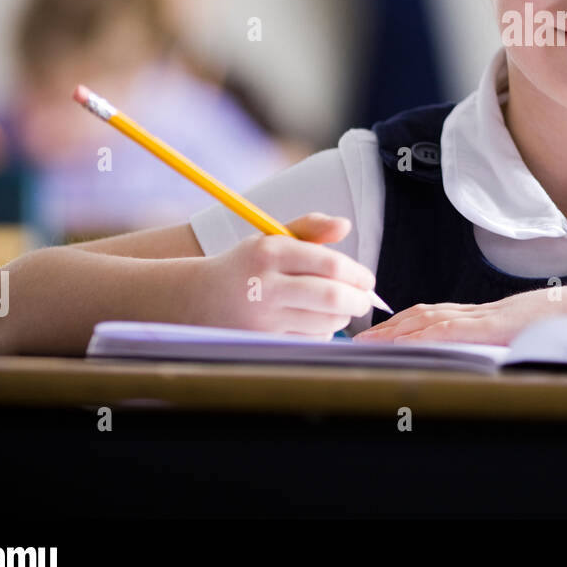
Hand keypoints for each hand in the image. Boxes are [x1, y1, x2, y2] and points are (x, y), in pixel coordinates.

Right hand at [190, 212, 373, 338]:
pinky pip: (308, 341)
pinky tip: (314, 323)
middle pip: (332, 297)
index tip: (367, 281)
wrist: (199, 298)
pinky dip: (321, 333)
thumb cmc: (249, 264)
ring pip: (324, 322)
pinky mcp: (260, 341)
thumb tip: (346, 225)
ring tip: (339, 310)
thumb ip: (311, 227)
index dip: (358, 274)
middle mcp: (265, 284)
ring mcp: (261, 316)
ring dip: (341, 318)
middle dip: (358, 301)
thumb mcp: (273, 237)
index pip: (330, 264)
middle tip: (364, 301)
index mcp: (271, 251)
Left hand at [352, 284, 566, 345]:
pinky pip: (451, 328)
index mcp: (488, 315)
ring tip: (370, 341)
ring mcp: (486, 315)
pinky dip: (423, 334)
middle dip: (391, 326)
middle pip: (425, 313)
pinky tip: (405, 341)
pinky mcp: (492, 325)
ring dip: (397, 329)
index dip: (407, 323)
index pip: (438, 314)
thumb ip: (504, 343)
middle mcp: (481, 311)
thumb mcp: (527, 336)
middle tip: (361, 338)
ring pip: (430, 317)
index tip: (381, 333)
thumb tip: (489, 359)